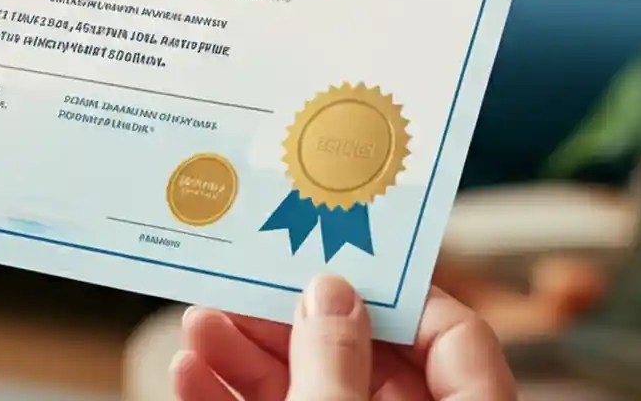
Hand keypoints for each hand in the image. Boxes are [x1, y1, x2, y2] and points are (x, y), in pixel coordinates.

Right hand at [171, 276, 515, 400]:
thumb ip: (334, 359)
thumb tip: (329, 289)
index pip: (451, 333)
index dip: (392, 288)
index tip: (328, 255)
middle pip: (358, 354)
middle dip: (287, 318)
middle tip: (236, 283)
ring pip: (304, 386)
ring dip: (243, 354)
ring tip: (197, 324)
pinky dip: (226, 397)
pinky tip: (189, 373)